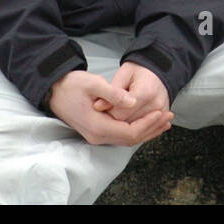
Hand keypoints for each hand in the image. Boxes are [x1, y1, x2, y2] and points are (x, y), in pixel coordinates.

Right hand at [48, 70, 172, 146]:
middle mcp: (97, 136)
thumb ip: (114, 94)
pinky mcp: (97, 131)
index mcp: (97, 126)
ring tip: (164, 121)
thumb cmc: (72, 85)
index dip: (148, 124)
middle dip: (152, 128)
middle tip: (169, 117)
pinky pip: (121, 135)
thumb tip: (133, 102)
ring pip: (127, 139)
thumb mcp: (93, 83)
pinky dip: (137, 130)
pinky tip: (149, 123)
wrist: (54, 90)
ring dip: (147, 130)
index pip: (129, 132)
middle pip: (130, 139)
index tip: (162, 112)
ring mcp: (96, 136)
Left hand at [94, 62, 169, 123]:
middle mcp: (156, 105)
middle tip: (108, 109)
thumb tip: (98, 107)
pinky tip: (126, 120)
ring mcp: (160, 113)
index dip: (108, 111)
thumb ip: (111, 91)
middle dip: (114, 119)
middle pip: (127, 122)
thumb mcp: (123, 75)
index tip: (103, 105)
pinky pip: (142, 131)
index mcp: (146, 92)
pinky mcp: (161, 119)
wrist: (156, 74)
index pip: (121, 112)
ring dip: (122, 124)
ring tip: (118, 112)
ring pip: (133, 130)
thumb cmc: (139, 73)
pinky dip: (132, 127)